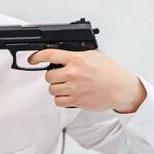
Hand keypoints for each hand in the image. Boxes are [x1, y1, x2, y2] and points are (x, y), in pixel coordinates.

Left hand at [27, 49, 144, 111]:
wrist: (120, 88)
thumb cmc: (110, 71)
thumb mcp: (94, 54)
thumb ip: (77, 53)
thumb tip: (63, 52)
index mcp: (77, 59)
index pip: (49, 55)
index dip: (37, 57)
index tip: (32, 60)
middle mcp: (73, 73)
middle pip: (48, 76)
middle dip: (52, 76)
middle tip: (60, 76)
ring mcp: (74, 87)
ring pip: (52, 89)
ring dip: (57, 88)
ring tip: (67, 86)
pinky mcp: (76, 100)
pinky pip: (58, 101)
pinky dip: (61, 99)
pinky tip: (69, 95)